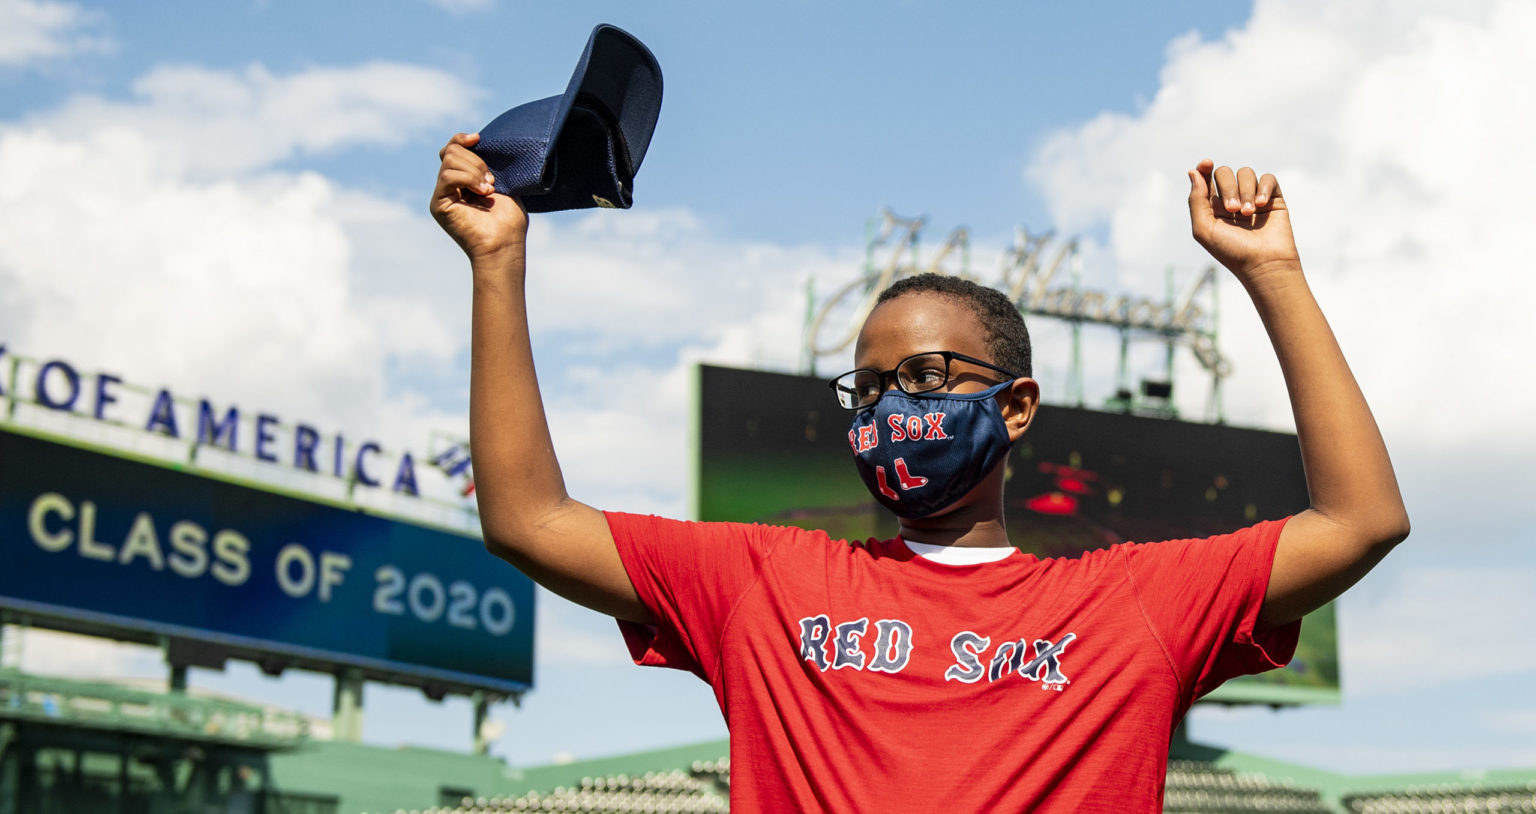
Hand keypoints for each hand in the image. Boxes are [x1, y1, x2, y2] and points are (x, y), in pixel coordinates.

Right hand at [429, 133, 528, 262]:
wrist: (505, 245)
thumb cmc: (508, 220)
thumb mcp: (501, 184)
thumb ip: (486, 165)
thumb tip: (477, 141)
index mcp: (462, 181)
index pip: (452, 150)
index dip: (462, 140)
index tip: (479, 139)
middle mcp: (449, 188)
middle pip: (451, 152)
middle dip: (476, 160)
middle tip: (492, 181)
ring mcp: (442, 196)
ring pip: (449, 160)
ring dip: (474, 170)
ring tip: (488, 189)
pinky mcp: (438, 205)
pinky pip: (447, 176)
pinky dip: (467, 179)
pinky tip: (482, 192)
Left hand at [1187, 159, 1300, 283]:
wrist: (1264, 264)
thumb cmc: (1231, 251)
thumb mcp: (1204, 229)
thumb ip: (1196, 200)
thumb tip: (1193, 172)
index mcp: (1212, 207)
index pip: (1206, 178)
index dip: (1204, 168)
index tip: (1206, 164)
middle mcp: (1232, 199)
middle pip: (1225, 173)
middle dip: (1227, 187)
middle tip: (1233, 210)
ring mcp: (1253, 197)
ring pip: (1246, 173)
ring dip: (1246, 191)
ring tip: (1248, 213)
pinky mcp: (1273, 198)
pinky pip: (1268, 178)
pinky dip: (1263, 188)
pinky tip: (1261, 206)